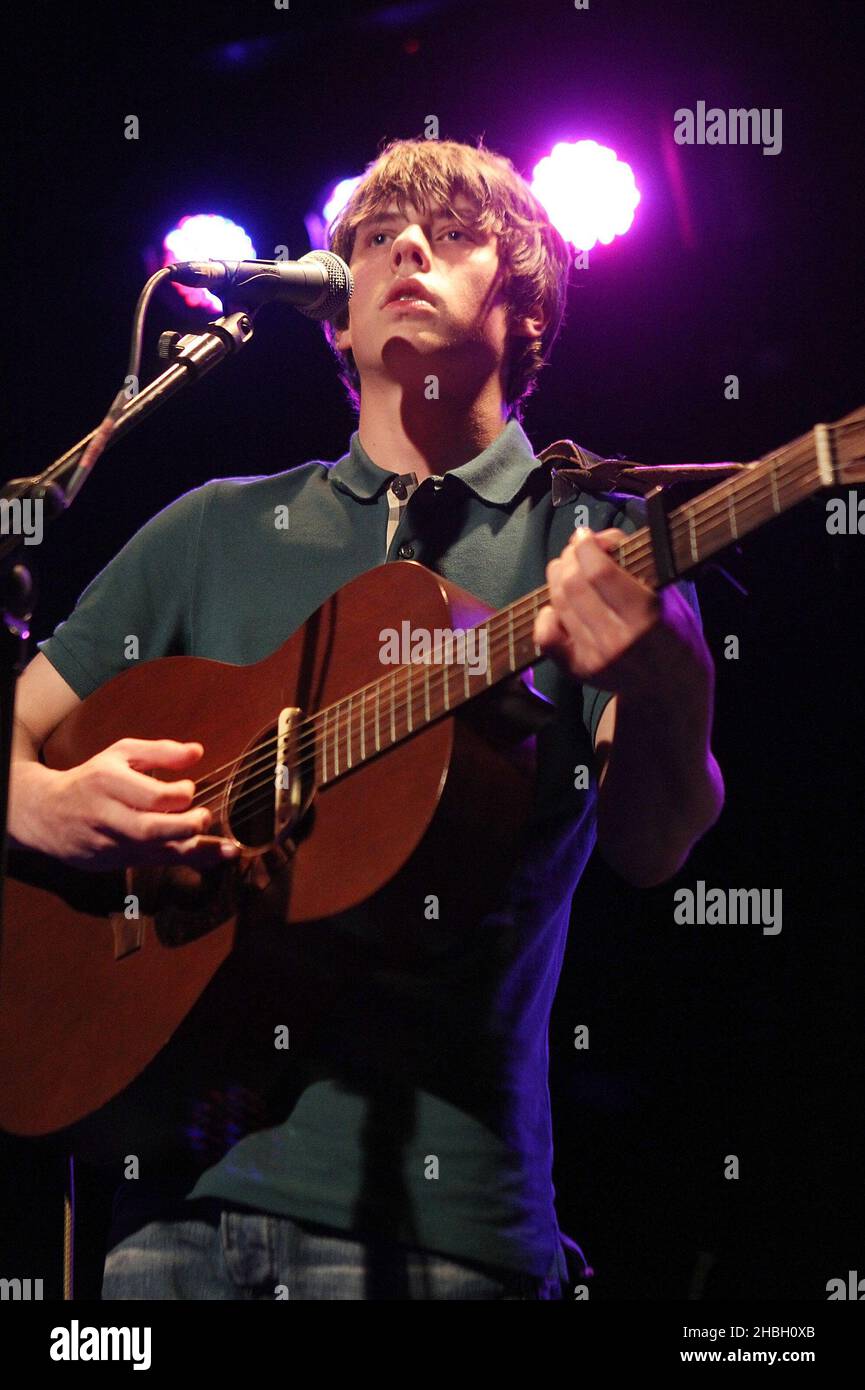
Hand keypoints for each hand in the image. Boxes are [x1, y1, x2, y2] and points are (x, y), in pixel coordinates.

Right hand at [22, 738, 239, 869]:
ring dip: (194, 850)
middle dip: (188, 827)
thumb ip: (160, 751)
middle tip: (206, 817)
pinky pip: (152, 864)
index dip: (181, 794)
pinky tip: (210, 857)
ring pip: (154, 852)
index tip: (188, 788)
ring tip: (224, 847)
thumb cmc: (91, 778)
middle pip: (152, 829)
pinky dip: (183, 861)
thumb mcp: (121, 754)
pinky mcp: (111, 863)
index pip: (154, 796)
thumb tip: (197, 752)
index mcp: (107, 783)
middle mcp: (106, 816)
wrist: (45, 813)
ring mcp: (107, 844)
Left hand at [533, 527, 709, 695]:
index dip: (586, 547)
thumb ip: (638, 565)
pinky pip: (545, 634)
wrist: (669, 687)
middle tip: (576, 551)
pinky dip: (548, 613)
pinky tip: (561, 606)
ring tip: (569, 569)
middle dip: (569, 558)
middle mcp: (616, 640)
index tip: (585, 536)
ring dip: (558, 578)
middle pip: (572, 584)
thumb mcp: (670, 595)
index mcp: (645, 617)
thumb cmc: (673, 633)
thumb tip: (599, 538)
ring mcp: (593, 658)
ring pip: (558, 603)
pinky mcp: (577, 670)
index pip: (599, 572)